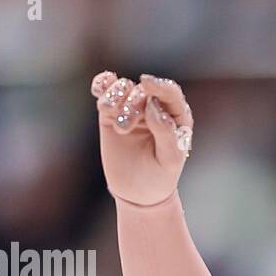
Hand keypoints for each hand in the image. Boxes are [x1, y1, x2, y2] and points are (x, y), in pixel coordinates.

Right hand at [91, 70, 192, 206]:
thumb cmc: (160, 175)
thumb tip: (153, 105)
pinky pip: (106, 89)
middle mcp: (155, 107)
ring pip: (123, 87)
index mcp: (177, 116)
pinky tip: (99, 89)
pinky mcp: (112, 112)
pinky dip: (102, 84)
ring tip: (115, 124)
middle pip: (143, 91)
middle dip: (132, 104)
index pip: (170, 93)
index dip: (159, 85)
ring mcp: (133, 108)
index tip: (147, 83)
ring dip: (115, 99)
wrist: (138, 192)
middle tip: (124, 127)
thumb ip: (166, 133)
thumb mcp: (169, 160)